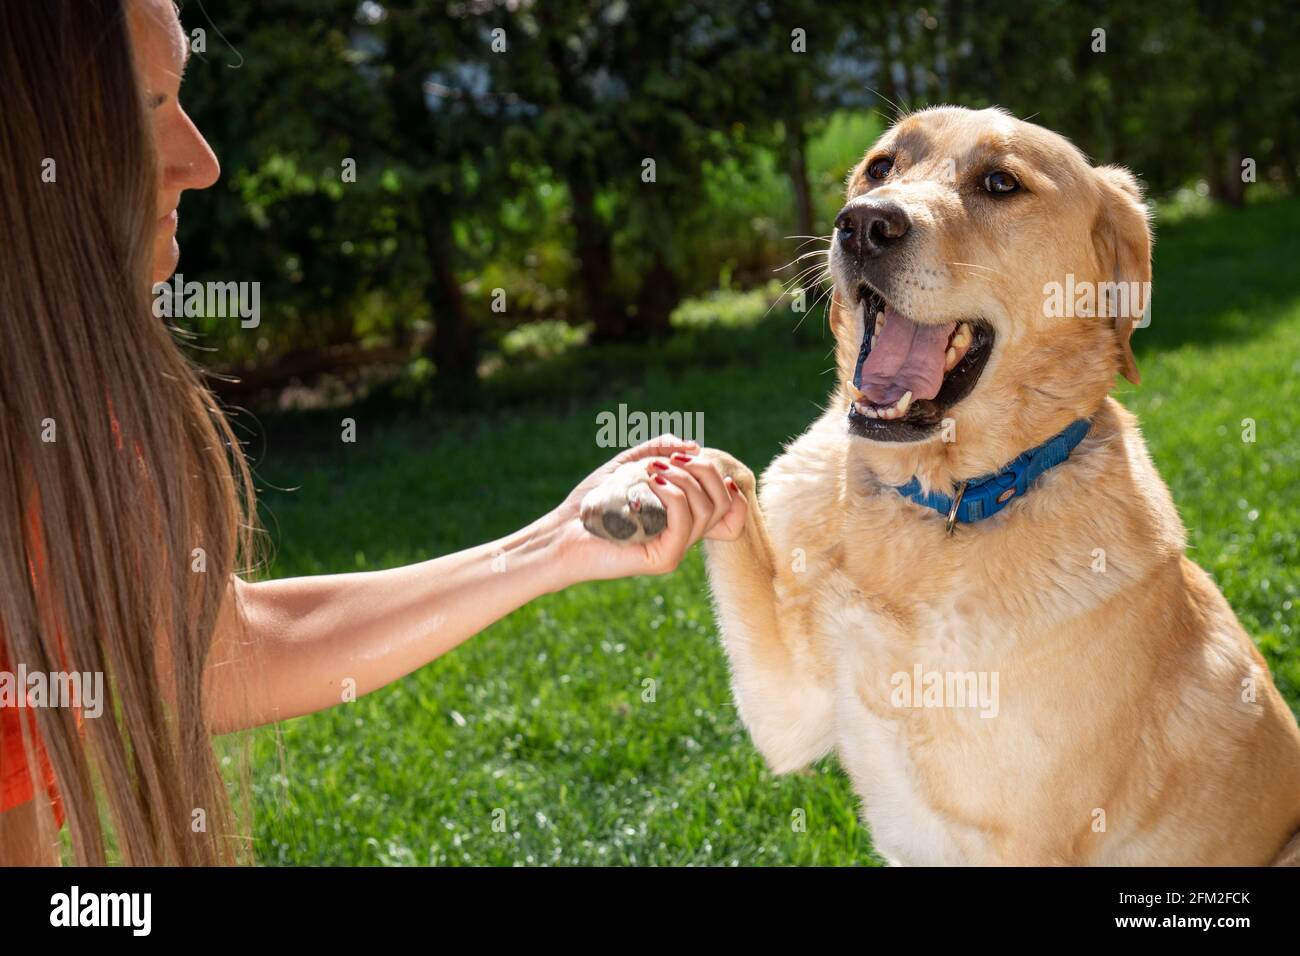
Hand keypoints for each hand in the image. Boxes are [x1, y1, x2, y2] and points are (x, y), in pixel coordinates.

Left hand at [543, 435, 746, 586]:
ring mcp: (675, 549)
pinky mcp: (663, 559)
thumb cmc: (593, 501)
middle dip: (704, 470)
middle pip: (724, 502)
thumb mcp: (628, 465)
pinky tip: (648, 484)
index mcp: (682, 518)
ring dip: (683, 479)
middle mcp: (684, 536)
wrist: (562, 530)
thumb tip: (693, 445)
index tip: (696, 460)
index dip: (728, 483)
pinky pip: (685, 523)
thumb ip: (658, 450)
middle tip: (667, 460)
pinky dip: (672, 495)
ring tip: (651, 471)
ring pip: (708, 509)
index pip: (732, 510)